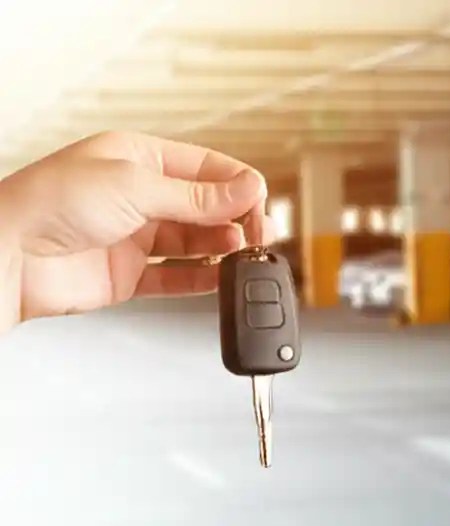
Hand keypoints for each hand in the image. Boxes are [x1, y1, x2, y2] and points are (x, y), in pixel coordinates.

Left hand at [0, 131, 269, 330]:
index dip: (238, 186)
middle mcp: (138, 195)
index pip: (207, 167)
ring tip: (244, 257)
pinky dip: (203, 280)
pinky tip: (221, 280)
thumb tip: (248, 189)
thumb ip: (197, 197)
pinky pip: (177, 277)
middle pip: (206, 206)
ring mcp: (134, 236)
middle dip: (236, 219)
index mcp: (138, 158)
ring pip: (196, 242)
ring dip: (224, 249)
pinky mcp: (128, 274)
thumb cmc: (48, 204)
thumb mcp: (134, 187)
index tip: (259, 205)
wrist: (5, 256)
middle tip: (259, 236)